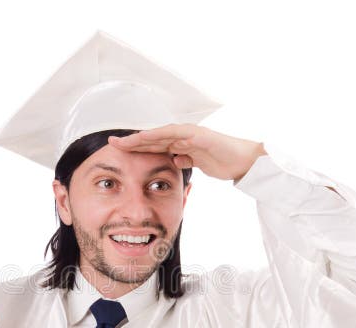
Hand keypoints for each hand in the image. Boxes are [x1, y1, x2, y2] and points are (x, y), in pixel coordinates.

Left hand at [108, 124, 266, 182]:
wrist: (244, 161)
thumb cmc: (223, 161)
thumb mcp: (198, 164)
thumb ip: (186, 160)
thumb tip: (174, 160)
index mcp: (182, 143)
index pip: (155, 145)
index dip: (136, 147)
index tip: (119, 151)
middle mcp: (183, 135)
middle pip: (153, 138)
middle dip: (132, 140)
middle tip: (112, 142)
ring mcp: (191, 134)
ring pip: (160, 134)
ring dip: (141, 137)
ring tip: (124, 141)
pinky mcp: (199, 136)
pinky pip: (176, 135)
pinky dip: (161, 136)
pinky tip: (147, 138)